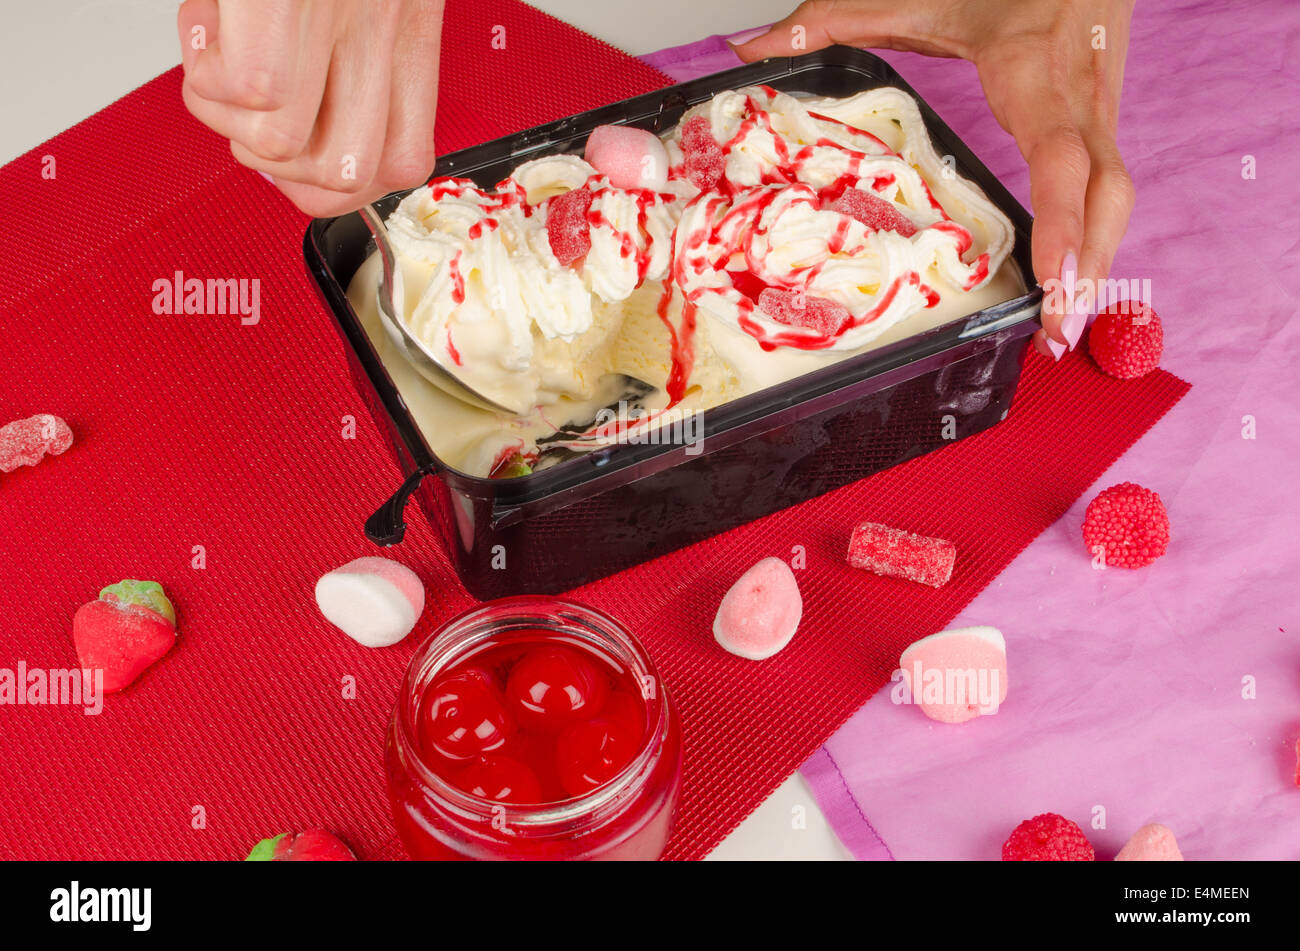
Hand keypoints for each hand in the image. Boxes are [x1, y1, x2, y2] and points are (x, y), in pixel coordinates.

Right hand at [178, 0, 443, 216]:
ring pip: (290, 146)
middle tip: (249, 111)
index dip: (342, 184)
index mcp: (409, 18)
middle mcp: (386, 17)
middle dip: (279, 168)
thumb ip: (340, 59)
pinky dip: (209, 76)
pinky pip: (250, 91)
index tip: (302, 151)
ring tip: (219, 60)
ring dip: (233, 122)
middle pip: (348, 175)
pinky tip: (210, 30)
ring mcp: (344, 9)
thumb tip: (286, 131)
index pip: (403, 161)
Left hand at [733, 0, 1136, 358]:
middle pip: (1106, 192)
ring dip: (1101, 261)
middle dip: (1091, 268)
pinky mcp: (1105, 110)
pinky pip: (1111, 180)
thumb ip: (829, 19)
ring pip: (1119, 192)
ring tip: (1065, 324)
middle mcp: (1078, 89)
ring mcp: (1100, 101)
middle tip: (1057, 337)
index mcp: (1029, 64)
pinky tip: (1075, 277)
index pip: (1056, 155)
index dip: (1062, 225)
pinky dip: (1098, 234)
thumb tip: (745, 51)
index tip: (1055, 285)